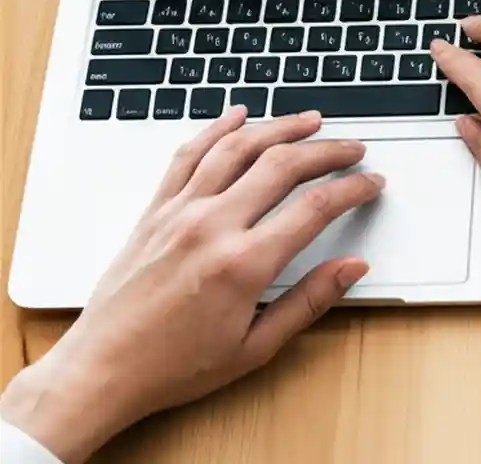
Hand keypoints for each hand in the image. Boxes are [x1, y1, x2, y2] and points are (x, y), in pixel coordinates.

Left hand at [0, 109, 382, 462]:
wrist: (102, 369)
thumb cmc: (175, 366)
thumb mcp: (256, 347)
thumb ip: (310, 301)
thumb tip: (352, 268)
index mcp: (244, 264)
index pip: (314, 208)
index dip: (353, 189)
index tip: (372, 183)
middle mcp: (212, 227)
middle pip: (282, 166)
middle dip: (327, 150)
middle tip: (353, 148)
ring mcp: (179, 213)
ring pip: (237, 148)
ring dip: (279, 128)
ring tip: (309, 121)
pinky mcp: (155, 211)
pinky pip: (188, 155)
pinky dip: (217, 130)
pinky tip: (238, 116)